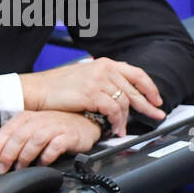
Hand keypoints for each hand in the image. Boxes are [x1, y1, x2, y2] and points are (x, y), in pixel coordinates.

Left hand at [0, 110, 103, 173]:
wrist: (85, 123)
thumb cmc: (56, 129)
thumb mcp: (33, 129)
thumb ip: (18, 139)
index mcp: (27, 118)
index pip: (7, 130)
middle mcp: (40, 120)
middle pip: (19, 136)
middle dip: (8, 154)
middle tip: (3, 168)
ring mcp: (55, 127)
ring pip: (35, 140)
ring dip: (25, 156)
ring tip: (20, 168)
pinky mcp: (69, 136)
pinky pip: (56, 146)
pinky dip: (47, 156)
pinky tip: (42, 164)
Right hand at [20, 57, 163, 136]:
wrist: (36, 89)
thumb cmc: (55, 85)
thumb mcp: (83, 75)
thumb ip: (101, 79)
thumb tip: (116, 90)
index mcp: (104, 63)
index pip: (136, 73)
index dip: (149, 88)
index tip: (156, 99)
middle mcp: (104, 69)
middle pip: (135, 89)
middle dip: (148, 105)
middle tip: (157, 115)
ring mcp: (98, 81)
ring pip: (124, 102)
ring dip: (125, 119)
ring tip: (122, 129)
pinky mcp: (91, 94)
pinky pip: (113, 110)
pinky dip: (116, 122)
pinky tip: (115, 128)